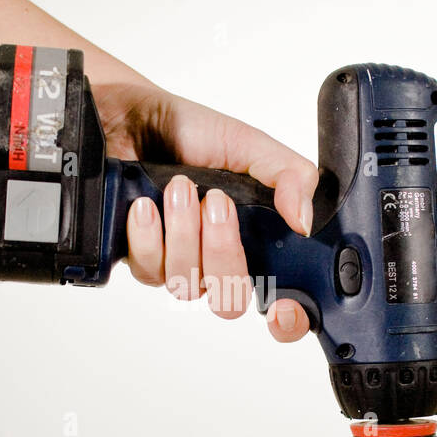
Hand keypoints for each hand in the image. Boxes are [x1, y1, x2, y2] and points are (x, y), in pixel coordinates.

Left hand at [94, 83, 315, 340]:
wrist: (132, 115)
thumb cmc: (191, 132)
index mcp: (253, 241)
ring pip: (185, 285)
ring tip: (179, 187)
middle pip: (229, 302)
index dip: (288, 320)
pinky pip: (147, 270)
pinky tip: (145, 205)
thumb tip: (304, 220)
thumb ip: (290, 177)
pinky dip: (148, 236)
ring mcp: (175, 263)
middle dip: (223, 252)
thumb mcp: (251, 146)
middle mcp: (215, 260)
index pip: (279, 302)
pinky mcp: (136, 258)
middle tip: (217, 202)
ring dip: (184, 233)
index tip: (284, 310)